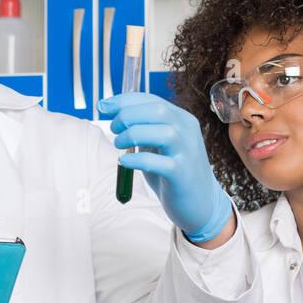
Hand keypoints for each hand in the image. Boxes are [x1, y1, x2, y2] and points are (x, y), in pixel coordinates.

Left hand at [98, 93, 233, 242]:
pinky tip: (125, 161)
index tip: (102, 107)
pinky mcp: (182, 175)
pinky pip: (160, 163)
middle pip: (158, 111)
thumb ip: (141, 127)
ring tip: (119, 144)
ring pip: (164, 133)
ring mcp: (187, 153)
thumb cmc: (173, 171)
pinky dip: (138, 160)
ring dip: (133, 135)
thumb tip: (109, 110)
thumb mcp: (158, 144)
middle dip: (129, 115)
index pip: (152, 100)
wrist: (200, 203)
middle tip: (114, 129)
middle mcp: (188, 132)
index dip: (124, 101)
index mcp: (181, 119)